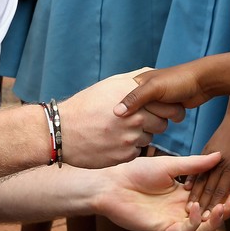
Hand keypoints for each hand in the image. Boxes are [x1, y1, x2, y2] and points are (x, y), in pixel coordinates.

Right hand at [61, 70, 187, 168]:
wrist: (62, 132)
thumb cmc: (85, 105)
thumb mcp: (109, 85)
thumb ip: (134, 79)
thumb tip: (153, 74)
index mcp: (134, 98)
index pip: (167, 106)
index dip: (164, 108)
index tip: (157, 109)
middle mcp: (135, 118)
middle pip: (162, 123)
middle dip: (154, 122)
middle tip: (138, 120)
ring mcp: (130, 138)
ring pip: (149, 138)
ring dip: (140, 135)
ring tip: (120, 130)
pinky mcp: (124, 156)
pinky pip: (136, 151)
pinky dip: (128, 148)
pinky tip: (113, 141)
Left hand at [94, 152, 229, 230]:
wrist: (113, 182)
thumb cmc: (137, 171)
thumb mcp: (171, 165)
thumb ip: (195, 164)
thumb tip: (219, 154)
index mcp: (184, 194)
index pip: (211, 197)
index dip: (226, 194)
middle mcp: (182, 209)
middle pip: (210, 213)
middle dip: (227, 208)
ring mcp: (174, 220)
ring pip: (202, 226)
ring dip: (216, 218)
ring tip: (226, 205)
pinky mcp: (164, 229)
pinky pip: (185, 230)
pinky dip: (194, 221)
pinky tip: (196, 207)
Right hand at [115, 63, 209, 117]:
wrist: (203, 81)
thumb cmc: (178, 79)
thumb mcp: (154, 88)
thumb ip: (135, 99)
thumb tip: (116, 112)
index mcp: (134, 85)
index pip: (124, 106)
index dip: (133, 111)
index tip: (148, 106)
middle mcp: (141, 95)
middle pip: (139, 117)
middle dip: (153, 114)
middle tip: (165, 100)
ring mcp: (152, 104)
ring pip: (150, 123)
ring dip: (162, 119)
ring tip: (173, 104)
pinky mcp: (163, 112)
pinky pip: (159, 124)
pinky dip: (168, 120)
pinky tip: (176, 112)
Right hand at [187, 98, 229, 209]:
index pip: (221, 191)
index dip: (214, 206)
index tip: (207, 219)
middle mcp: (220, 161)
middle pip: (208, 187)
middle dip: (202, 205)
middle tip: (194, 220)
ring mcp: (210, 154)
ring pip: (200, 178)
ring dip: (194, 194)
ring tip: (188, 208)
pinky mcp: (205, 148)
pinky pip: (196, 166)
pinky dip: (191, 178)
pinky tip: (186, 189)